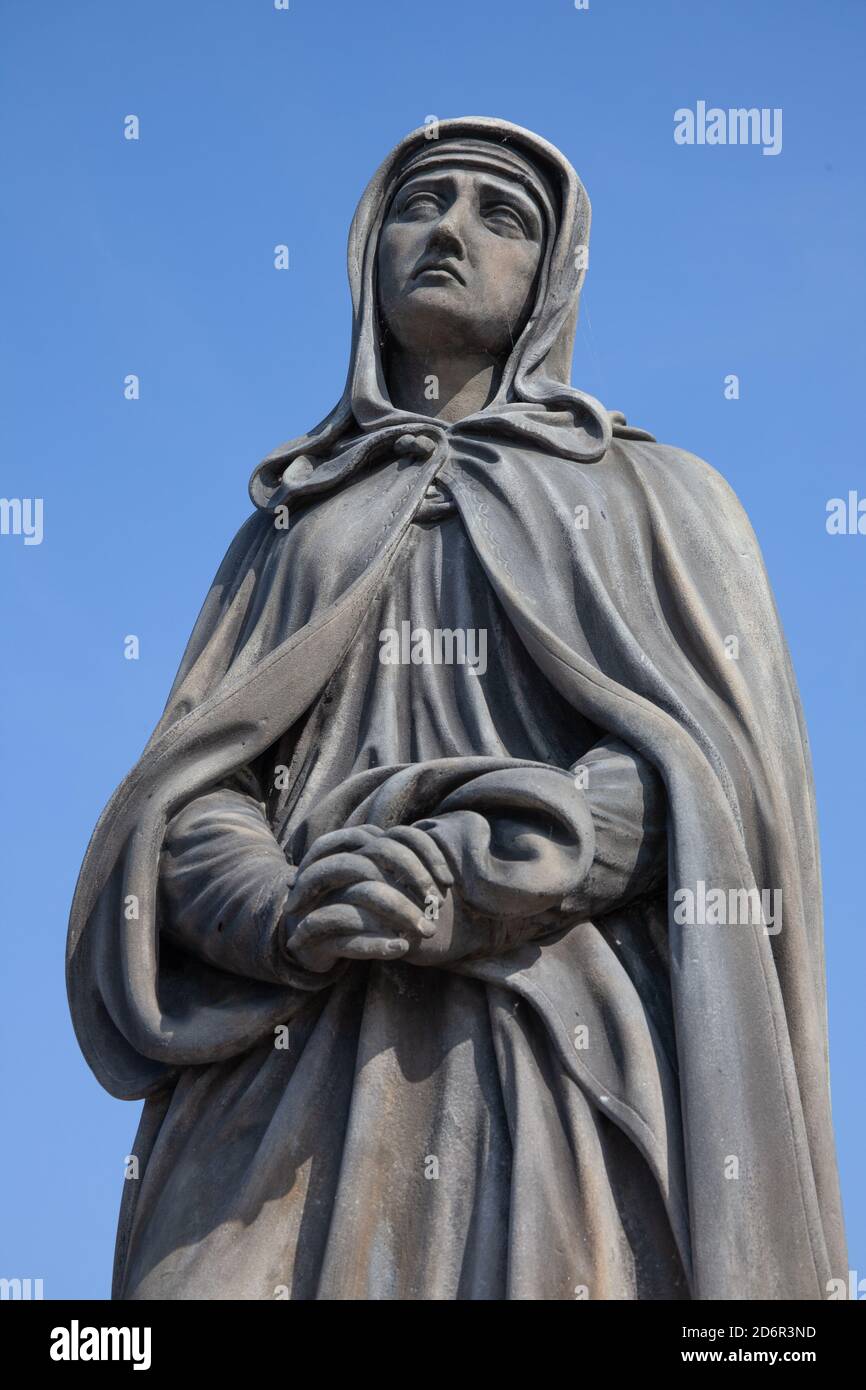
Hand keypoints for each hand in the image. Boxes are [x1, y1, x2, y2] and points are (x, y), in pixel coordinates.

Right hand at [283, 824, 453, 972]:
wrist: (305, 939)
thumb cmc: (352, 908)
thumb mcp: (377, 885)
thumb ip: (401, 871)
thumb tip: (444, 875)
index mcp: (352, 849)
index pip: (396, 836)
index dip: (426, 853)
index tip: (448, 881)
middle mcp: (335, 864)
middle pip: (381, 857)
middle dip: (416, 880)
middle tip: (438, 907)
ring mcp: (321, 895)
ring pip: (366, 893)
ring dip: (402, 912)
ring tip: (427, 931)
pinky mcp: (313, 930)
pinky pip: (347, 934)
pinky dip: (377, 942)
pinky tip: (401, 947)